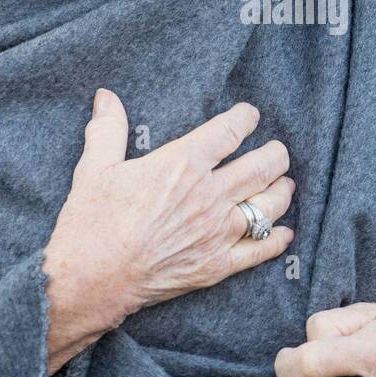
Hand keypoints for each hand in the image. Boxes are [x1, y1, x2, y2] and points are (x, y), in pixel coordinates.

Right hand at [42, 90, 294, 372]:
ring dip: (281, 191)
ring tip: (284, 184)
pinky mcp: (216, 266)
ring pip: (269, 205)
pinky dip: (277, 239)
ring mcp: (217, 232)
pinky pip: (260, 250)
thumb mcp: (95, 168)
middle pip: (262, 166)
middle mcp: (208, 195)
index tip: (250, 115)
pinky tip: (284, 233)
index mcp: (182, 164)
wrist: (90, 280)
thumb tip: (106, 96)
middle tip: (276, 151)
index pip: (230, 131)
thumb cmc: (91, 222)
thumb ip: (107, 129)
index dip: (246, 118)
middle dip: (275, 154)